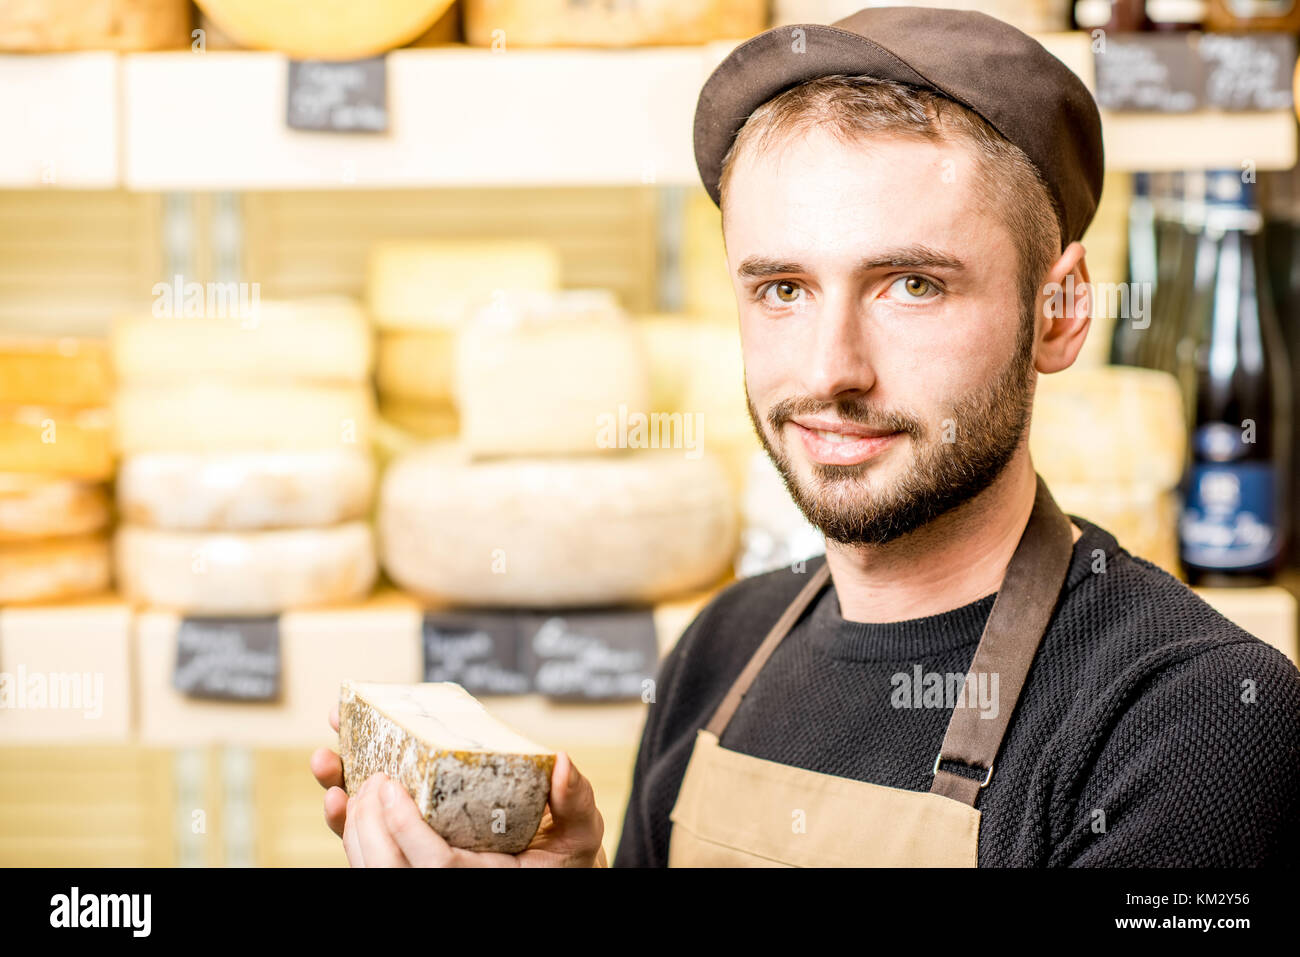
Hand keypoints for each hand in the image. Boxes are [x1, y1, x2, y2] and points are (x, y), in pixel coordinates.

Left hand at [310, 705, 607, 866]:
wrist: (558, 875)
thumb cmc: (566, 859)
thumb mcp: (581, 833)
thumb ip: (574, 802)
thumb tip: (561, 764)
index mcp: (485, 879)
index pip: (434, 865)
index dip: (404, 830)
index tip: (388, 786)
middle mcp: (446, 884)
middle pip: (386, 867)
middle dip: (362, 820)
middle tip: (367, 773)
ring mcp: (422, 879)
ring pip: (368, 865)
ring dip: (343, 820)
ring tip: (337, 769)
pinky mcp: (409, 868)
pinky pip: (368, 862)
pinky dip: (344, 830)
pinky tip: (336, 793)